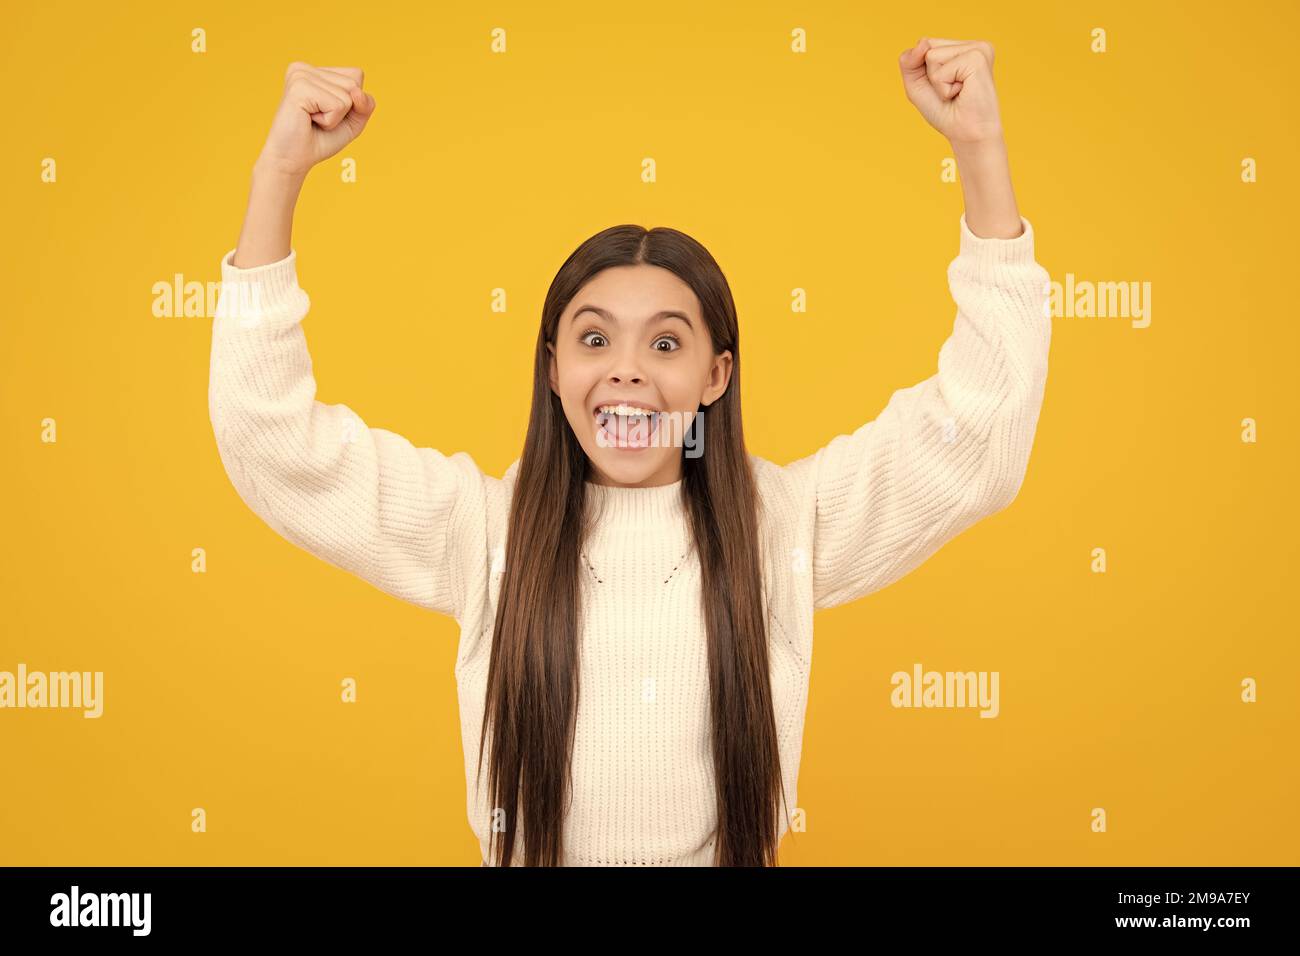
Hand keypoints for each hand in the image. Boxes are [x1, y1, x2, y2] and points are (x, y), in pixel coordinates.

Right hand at [256, 62, 375, 178]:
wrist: (293, 160)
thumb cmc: (320, 140)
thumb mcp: (353, 121)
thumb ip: (366, 104)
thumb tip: (356, 92)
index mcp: (314, 71)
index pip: (356, 75)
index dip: (353, 102)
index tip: (328, 113)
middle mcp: (304, 68)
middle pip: (354, 84)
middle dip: (345, 111)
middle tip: (319, 120)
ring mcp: (300, 75)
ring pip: (348, 95)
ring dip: (336, 117)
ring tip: (313, 120)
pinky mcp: (299, 87)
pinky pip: (338, 105)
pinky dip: (330, 121)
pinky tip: (309, 120)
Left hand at [898, 38, 1002, 147]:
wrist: (966, 134)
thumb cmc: (944, 111)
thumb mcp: (916, 84)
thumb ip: (909, 60)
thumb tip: (923, 43)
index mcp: (961, 47)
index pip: (924, 44)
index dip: (923, 71)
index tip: (943, 87)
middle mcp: (972, 45)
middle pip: (926, 46)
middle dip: (929, 75)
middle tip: (950, 91)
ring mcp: (978, 49)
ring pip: (931, 55)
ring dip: (937, 82)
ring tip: (957, 92)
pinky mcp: (978, 58)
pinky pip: (941, 70)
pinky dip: (944, 88)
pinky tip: (962, 92)